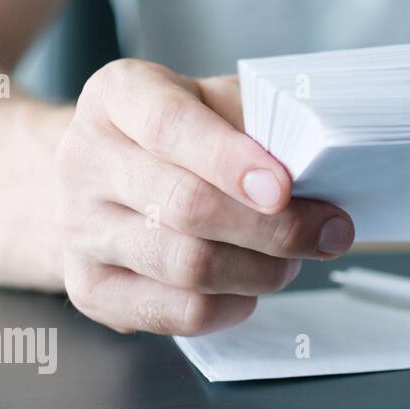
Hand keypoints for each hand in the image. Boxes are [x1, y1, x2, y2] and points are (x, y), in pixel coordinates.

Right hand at [56, 59, 354, 334]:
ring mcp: (78, 228)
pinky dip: (231, 306)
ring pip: (186, 265)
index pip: (169, 126)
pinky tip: (251, 288)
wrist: (111, 176)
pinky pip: (176, 312)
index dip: (231, 160)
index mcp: (118, 96)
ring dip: (261, 270)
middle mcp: (85, 158)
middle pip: (185, 206)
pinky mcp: (89, 287)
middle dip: (274, 228)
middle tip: (331, 232)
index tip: (285, 189)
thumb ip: (261, 126)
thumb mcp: (221, 103)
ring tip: (292, 259)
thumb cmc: (187, 133)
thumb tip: (320, 170)